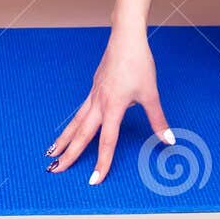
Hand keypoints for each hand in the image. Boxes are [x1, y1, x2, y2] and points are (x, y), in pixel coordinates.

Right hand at [46, 24, 173, 183]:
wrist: (126, 38)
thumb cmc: (138, 64)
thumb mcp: (151, 94)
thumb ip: (157, 120)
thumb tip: (168, 140)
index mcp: (113, 107)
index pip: (106, 142)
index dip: (101, 162)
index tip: (93, 180)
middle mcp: (99, 103)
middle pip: (81, 134)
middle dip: (68, 154)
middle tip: (54, 170)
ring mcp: (94, 94)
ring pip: (75, 121)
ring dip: (63, 138)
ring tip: (51, 151)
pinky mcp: (94, 87)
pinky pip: (80, 110)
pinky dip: (72, 122)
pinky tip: (72, 126)